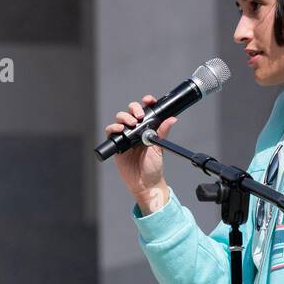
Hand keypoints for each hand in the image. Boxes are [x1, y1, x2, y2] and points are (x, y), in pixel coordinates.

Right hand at [103, 95, 177, 214]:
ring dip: (124, 118)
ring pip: (120, 120)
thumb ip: (163, 132)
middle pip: (130, 112)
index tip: (148, 100)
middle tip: (139, 116)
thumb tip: (172, 119)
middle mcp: (135, 131)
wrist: (145, 183)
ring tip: (131, 124)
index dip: (146, 103)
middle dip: (133, 109)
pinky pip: (111, 133)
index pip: (144, 111)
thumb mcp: (159, 147)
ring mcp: (125, 138)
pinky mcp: (116, 146)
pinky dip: (113, 128)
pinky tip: (120, 130)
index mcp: (146, 129)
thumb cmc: (153, 167)